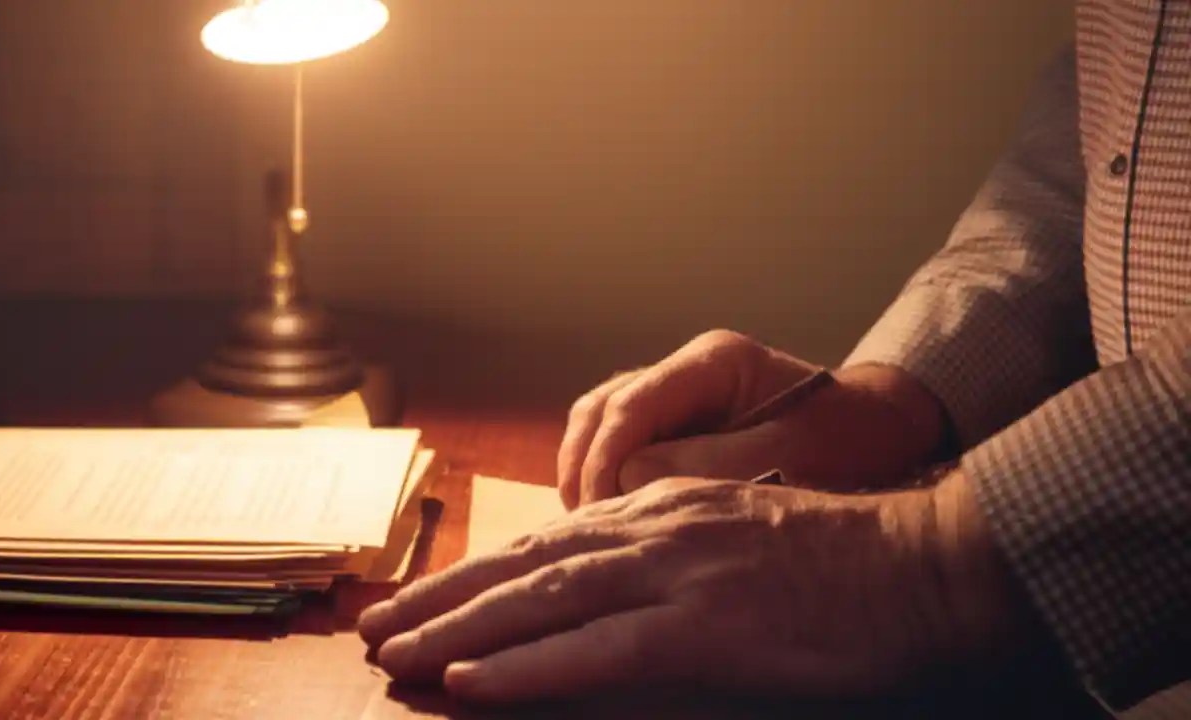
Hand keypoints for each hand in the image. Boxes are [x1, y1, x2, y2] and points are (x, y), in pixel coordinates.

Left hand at [358, 472, 1020, 703]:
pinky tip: (470, 684)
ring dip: (458, 633)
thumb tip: (593, 598)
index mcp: (658, 507)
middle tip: (373, 630)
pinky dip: (525, 668)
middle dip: (441, 601)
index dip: (474, 575)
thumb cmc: (835, 565)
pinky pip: (595, 652)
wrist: (922, 566)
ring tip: (393, 656)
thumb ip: (660, 559)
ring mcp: (676, 574)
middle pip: (524, 565)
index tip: (419, 601)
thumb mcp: (730, 541)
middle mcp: (653, 528)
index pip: (544, 540)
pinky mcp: (704, 628)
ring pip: (542, 602)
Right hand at [558, 330, 948, 507]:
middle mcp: (685, 371)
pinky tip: (608, 520)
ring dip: (585, 472)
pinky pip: (622, 444)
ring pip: (601, 423)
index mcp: (713, 362)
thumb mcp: (790, 454)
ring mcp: (679, 396)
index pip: (629, 404)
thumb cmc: (849, 442)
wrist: (884, 435)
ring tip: (586, 528)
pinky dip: (604, 477)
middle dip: (583, 466)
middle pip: (601, 408)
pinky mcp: (679, 426)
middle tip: (582, 528)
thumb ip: (711, 464)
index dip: (603, 460)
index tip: (598, 514)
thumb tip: (628, 477)